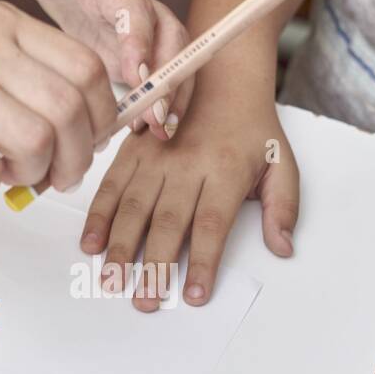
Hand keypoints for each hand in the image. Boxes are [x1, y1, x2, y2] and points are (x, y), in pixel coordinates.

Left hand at [0, 0, 192, 139]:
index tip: (136, 75)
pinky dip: (162, 103)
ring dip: (173, 95)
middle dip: (168, 77)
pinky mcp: (137, 51)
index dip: (139, 40)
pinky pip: (160, 76)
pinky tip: (151, 131)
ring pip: (174, 59)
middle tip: (157, 116)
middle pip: (168, 37)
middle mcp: (134, 4)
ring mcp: (141, 30)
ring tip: (162, 130)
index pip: (132, 7)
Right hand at [0, 0, 116, 198]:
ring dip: (33, 175)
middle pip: (70, 111)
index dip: (100, 119)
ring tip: (9, 176)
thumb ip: (21, 75)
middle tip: (54, 176)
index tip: (84, 143)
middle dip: (75, 159)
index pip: (89, 71)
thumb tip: (71, 137)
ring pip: (35, 141)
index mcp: (5, 26)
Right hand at [80, 92, 299, 311]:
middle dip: (153, 266)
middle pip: (167, 223)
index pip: (211, 225)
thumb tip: (283, 248)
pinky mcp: (132, 151)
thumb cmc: (252, 128)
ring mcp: (154, 157)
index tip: (193, 295)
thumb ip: (284, 207)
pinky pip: (111, 186)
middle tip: (144, 301)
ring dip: (120, 248)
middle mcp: (186, 165)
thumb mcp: (282, 162)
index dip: (201, 262)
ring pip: (134, 208)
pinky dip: (98, 215)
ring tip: (111, 281)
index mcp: (224, 172)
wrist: (221, 72)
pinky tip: (90, 243)